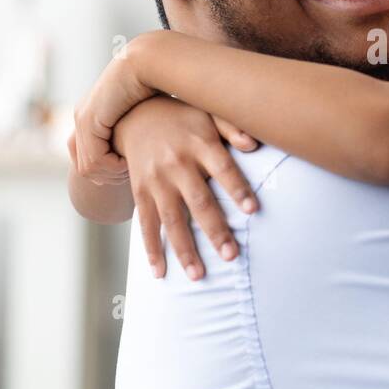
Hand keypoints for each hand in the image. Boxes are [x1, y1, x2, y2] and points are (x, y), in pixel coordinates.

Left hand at [72, 39, 157, 185]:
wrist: (150, 61)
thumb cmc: (159, 84)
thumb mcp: (146, 114)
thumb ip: (139, 130)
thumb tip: (147, 148)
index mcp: (93, 113)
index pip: (87, 156)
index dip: (108, 169)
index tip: (129, 169)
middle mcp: (82, 116)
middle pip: (84, 165)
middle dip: (107, 176)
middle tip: (128, 175)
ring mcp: (82, 119)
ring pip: (87, 167)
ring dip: (111, 174)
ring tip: (130, 168)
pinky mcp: (89, 121)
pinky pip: (94, 160)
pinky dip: (112, 166)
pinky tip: (129, 160)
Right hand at [113, 96, 260, 280]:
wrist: (134, 115)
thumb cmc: (183, 118)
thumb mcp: (208, 113)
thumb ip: (233, 127)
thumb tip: (254, 142)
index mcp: (200, 144)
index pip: (223, 168)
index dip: (237, 189)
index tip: (253, 211)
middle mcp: (177, 164)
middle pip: (199, 201)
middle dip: (215, 230)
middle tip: (231, 256)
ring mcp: (156, 181)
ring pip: (172, 219)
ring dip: (185, 249)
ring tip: (198, 275)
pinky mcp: (140, 192)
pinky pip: (146, 224)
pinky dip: (152, 249)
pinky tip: (160, 272)